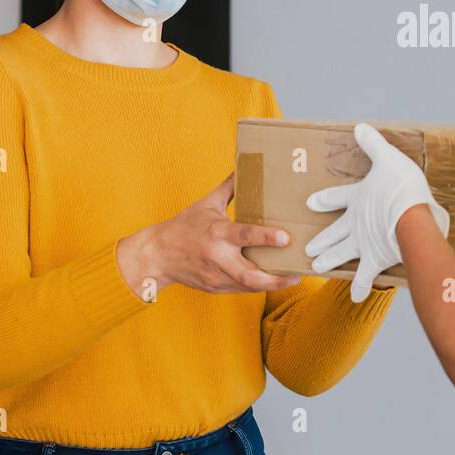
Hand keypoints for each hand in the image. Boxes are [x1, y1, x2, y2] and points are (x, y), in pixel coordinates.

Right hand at [122, 173, 301, 296]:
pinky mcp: (215, 287)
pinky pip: (241, 289)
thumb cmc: (184, 227)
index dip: (266, 237)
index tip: (286, 238)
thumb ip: (229, 187)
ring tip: (293, 277)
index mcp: (217, 233)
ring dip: (271, 284)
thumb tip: (244, 164)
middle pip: (249, 274)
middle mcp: (218, 257)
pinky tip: (273, 280)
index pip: (244, 235)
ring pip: (248, 286)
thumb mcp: (207, 204)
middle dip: (275, 277)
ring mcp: (216, 276)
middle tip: (297, 273)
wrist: (157, 255)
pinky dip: (258, 286)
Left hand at [305, 123, 449, 301]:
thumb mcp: (387, 158)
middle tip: (308, 249)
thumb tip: (359, 126)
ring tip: (316, 268)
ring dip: (329, 261)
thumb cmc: (401, 186)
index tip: (310, 203)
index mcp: (356, 198)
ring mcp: (362, 243)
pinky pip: (366, 276)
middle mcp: (354, 223)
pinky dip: (361, 287)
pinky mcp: (374, 258)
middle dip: (321, 240)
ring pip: (341, 254)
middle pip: (333, 233)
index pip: (335, 198)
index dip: (324, 200)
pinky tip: (356, 297)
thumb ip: (373, 145)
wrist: (411, 215)